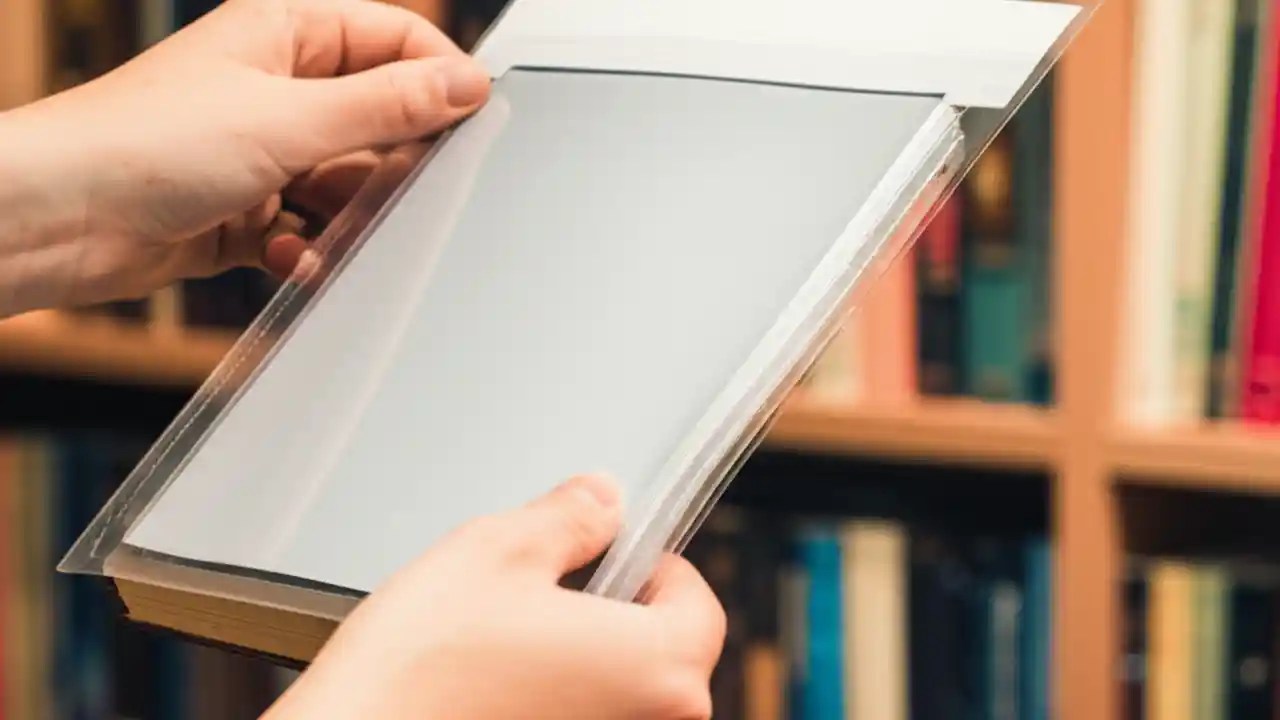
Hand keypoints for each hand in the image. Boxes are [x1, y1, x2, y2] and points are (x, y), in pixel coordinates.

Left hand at [0, 0, 488, 315]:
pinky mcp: (247, 210)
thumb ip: (388, 105)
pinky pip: (310, 228)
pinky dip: (309, 247)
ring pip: (346, 184)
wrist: (59, 220)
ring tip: (322, 231)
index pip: (395, 41)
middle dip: (386, 167)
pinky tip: (290, 255)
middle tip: (389, 194)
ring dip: (344, 217)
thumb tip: (465, 85)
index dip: (438, 80)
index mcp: (286, 34)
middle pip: (377, 122)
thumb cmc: (142, 145)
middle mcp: (278, 88)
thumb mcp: (290, 118)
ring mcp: (263, 150)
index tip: (472, 122)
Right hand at [263, 476, 726, 719]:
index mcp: (659, 668)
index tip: (615, 548)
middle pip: (667, 648)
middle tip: (553, 582)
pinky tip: (500, 671)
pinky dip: (560, 688)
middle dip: (618, 605)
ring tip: (514, 629)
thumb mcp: (499, 551)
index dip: (655, 563)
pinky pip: (587, 710)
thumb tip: (602, 500)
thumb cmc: (421, 670)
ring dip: (587, 650)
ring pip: (623, 684)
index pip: (699, 602)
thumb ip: (571, 517)